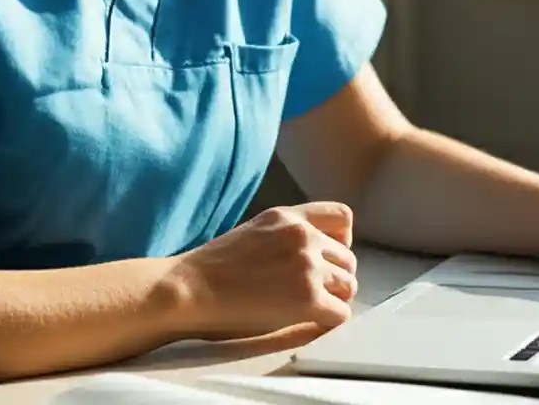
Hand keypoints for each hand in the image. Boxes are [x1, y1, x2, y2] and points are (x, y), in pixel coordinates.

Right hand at [171, 202, 357, 340]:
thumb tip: (319, 255)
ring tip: (309, 307)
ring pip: (349, 286)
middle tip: (314, 292)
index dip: (341, 241)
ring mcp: (307, 266)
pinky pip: (341, 313)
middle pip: (349, 258)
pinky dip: (328, 320)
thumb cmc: (213, 267)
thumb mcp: (255, 231)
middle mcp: (303, 236)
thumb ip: (287, 235)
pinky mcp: (307, 298)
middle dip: (335, 277)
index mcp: (289, 216)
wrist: (189, 289)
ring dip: (334, 299)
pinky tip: (309, 322)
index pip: (342, 217)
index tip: (327, 258)